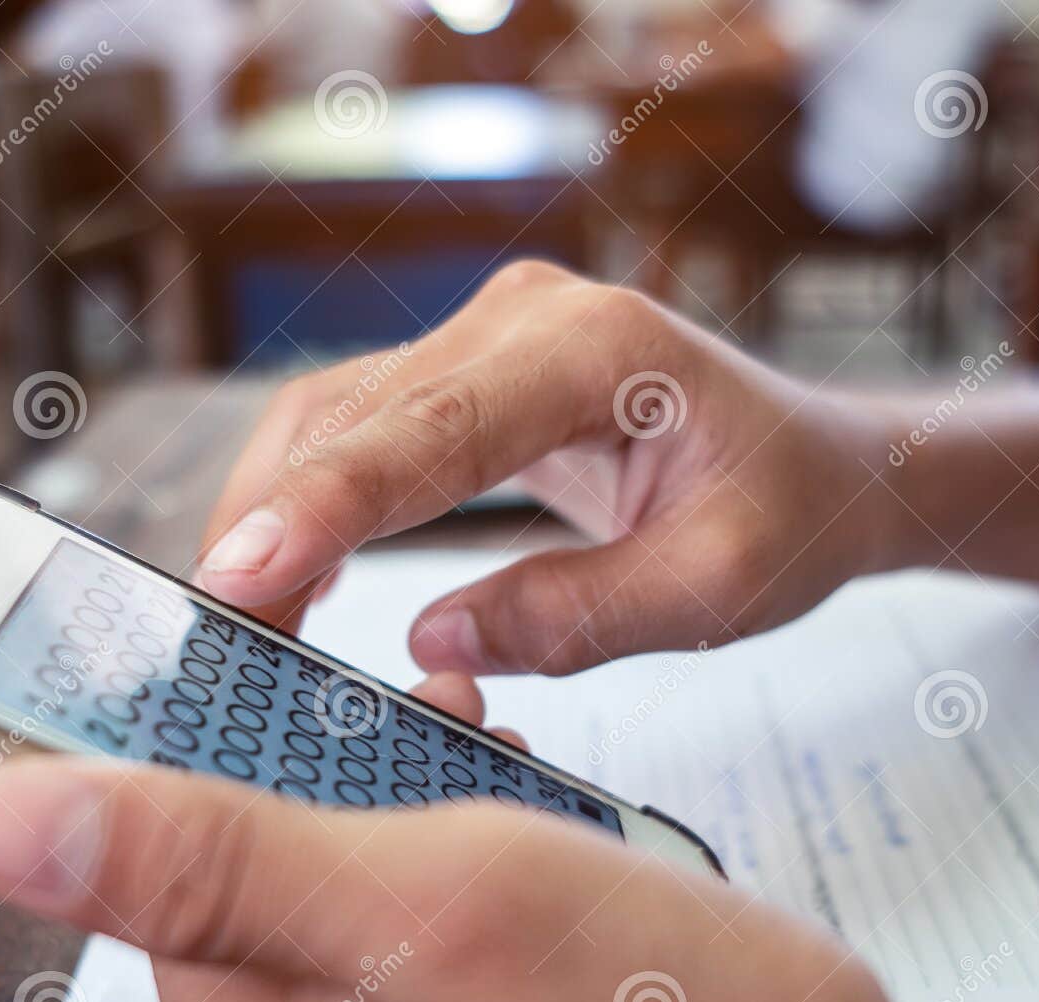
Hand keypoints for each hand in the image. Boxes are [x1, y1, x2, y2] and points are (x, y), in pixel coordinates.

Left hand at [0, 674, 907, 1001]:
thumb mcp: (425, 910)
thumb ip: (212, 863)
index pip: (141, 852)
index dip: (190, 725)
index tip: (238, 635)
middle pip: (231, 858)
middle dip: (310, 754)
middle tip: (386, 688)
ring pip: (320, 868)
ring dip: (385, 781)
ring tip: (453, 721)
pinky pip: (391, 906)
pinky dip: (437, 831)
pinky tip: (493, 791)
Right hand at [195, 261, 891, 675]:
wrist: (817, 462)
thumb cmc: (787, 510)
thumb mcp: (719, 586)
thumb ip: (582, 614)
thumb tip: (434, 642)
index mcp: (598, 350)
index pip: (436, 427)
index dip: (329, 503)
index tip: (240, 572)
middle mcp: (525, 321)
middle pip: (354, 413)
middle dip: (271, 523)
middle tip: (221, 639)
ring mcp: (488, 339)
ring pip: (334, 417)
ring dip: (276, 516)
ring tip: (243, 624)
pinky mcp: (467, 377)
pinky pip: (361, 431)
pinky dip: (311, 505)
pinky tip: (288, 577)